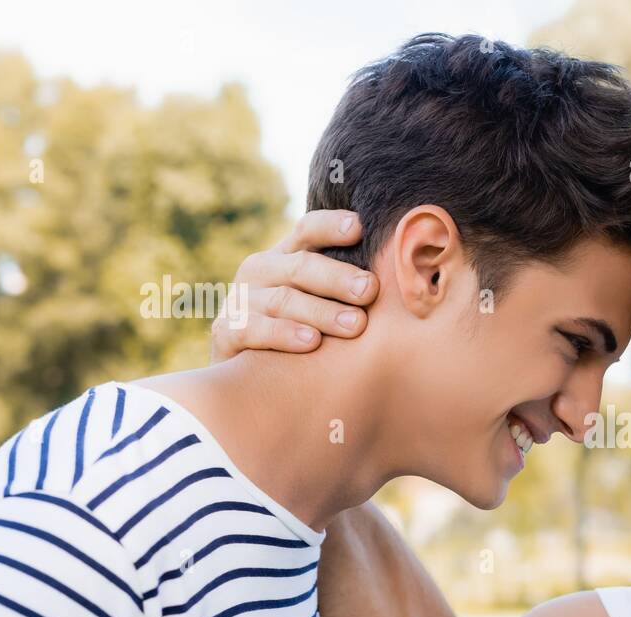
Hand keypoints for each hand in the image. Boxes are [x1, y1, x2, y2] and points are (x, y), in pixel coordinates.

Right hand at [211, 210, 380, 361]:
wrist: (247, 376)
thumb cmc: (299, 333)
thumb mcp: (320, 304)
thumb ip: (350, 289)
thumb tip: (404, 278)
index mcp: (285, 256)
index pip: (307, 230)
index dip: (331, 226)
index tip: (359, 227)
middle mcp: (260, 271)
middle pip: (300, 266)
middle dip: (338, 278)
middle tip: (370, 290)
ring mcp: (241, 299)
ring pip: (283, 300)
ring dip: (321, 312)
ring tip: (354, 325)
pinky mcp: (226, 331)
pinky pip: (254, 329)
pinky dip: (284, 335)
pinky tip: (311, 342)